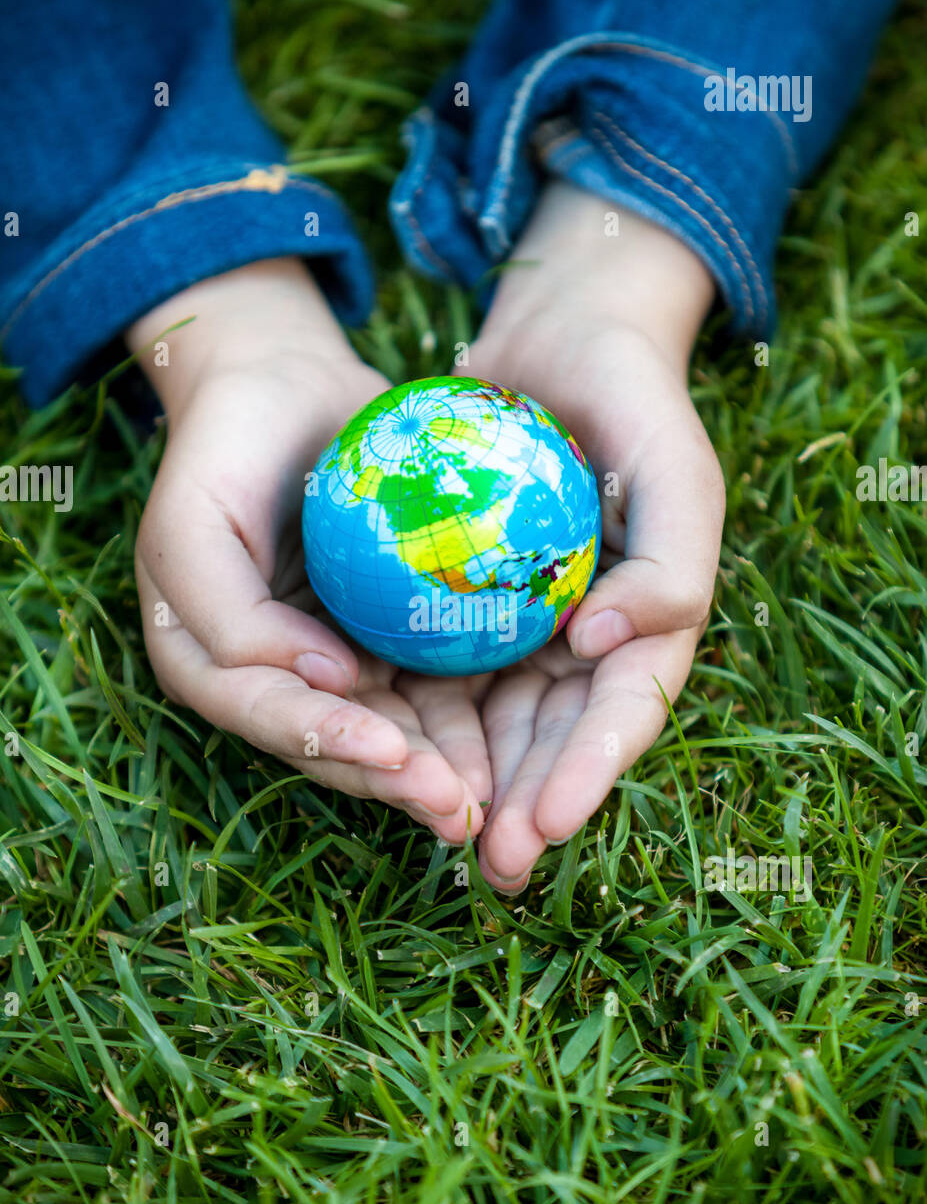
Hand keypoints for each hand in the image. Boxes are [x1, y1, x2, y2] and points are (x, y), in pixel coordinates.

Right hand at [128, 259, 488, 840]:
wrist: (284, 387)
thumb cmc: (227, 448)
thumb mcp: (192, 520)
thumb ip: (227, 611)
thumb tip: (326, 678)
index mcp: (207, 663)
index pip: (266, 716)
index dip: (327, 740)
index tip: (392, 749)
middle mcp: (272, 677)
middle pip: (333, 744)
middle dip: (395, 782)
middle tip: (458, 809)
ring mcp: (332, 663)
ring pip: (388, 731)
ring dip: (437, 770)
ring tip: (489, 805)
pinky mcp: (386, 641)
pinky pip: (428, 688)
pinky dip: (466, 721)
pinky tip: (515, 748)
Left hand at [465, 183, 724, 890]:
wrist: (560, 339)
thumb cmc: (632, 400)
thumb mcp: (677, 469)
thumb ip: (673, 564)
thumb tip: (607, 647)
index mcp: (652, 625)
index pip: (623, 713)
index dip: (590, 773)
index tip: (547, 822)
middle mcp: (591, 642)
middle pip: (561, 740)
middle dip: (531, 806)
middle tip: (493, 864)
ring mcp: (529, 628)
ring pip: (504, 724)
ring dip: (480, 785)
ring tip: (445, 836)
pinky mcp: (472, 605)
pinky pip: (449, 670)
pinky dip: (430, 716)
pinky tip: (395, 756)